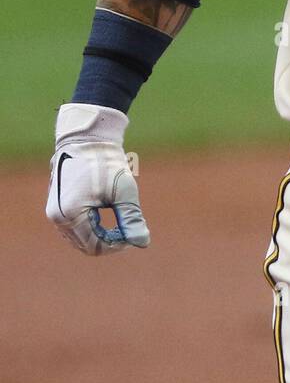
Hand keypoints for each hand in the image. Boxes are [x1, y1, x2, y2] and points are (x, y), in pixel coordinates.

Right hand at [47, 103, 149, 255]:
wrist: (87, 137)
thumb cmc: (106, 161)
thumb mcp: (124, 190)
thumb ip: (132, 218)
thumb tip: (143, 242)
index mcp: (71, 214)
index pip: (95, 246)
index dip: (118, 245)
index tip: (134, 232)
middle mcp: (57, 216)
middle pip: (86, 245)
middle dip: (109, 241)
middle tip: (129, 227)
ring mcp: (54, 211)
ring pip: (79, 238)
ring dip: (100, 234)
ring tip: (119, 218)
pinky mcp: (57, 205)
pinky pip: (74, 226)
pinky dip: (91, 226)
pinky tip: (107, 212)